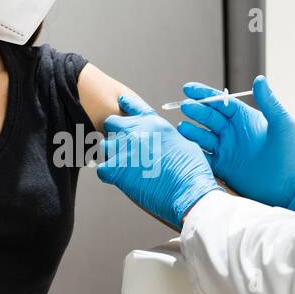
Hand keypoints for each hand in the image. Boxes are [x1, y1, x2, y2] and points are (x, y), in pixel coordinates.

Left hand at [96, 92, 221, 227]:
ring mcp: (124, 149)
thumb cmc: (192, 172)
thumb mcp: (184, 144)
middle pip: (111, 123)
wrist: (188, 192)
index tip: (120, 102)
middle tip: (123, 147)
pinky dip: (108, 175)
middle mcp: (136, 132)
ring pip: (104, 146)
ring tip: (123, 166)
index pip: (133, 106)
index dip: (125, 104)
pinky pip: (101, 169)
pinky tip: (119, 180)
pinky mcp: (116, 169)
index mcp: (154, 124)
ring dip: (111, 155)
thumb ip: (167, 138)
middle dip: (114, 133)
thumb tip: (162, 142)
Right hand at [176, 75, 294, 213]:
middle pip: (208, 118)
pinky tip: (184, 148)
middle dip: (195, 111)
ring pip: (202, 137)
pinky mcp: (222, 168)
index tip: (188, 88)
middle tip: (184, 106)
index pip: (220, 103)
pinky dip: (192, 152)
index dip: (203, 95)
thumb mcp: (281, 124)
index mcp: (245, 119)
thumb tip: (259, 79)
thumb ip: (269, 102)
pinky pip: (203, 157)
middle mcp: (233, 133)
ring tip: (182, 127)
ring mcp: (226, 150)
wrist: (289, 187)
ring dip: (191, 131)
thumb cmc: (290, 154)